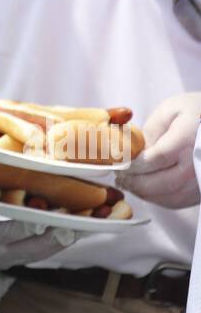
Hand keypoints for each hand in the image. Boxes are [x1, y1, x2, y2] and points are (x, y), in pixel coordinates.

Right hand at [0, 184, 78, 270]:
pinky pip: (38, 252)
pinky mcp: (11, 259)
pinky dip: (57, 240)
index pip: (5, 231)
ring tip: (88, 223)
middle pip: (30, 249)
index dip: (28, 224)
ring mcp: (3, 259)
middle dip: (55, 236)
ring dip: (63, 239)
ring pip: (39, 253)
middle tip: (79, 222)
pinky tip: (76, 226)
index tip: (48, 215)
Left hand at [124, 92, 200, 209]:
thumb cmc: (194, 112)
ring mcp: (200, 179)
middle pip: (161, 182)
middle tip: (119, 175)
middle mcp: (197, 163)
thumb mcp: (170, 110)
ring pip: (167, 196)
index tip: (119, 164)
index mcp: (188, 138)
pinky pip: (176, 201)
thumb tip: (132, 152)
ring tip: (128, 182)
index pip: (158, 158)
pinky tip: (145, 188)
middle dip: (134, 182)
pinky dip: (156, 198)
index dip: (135, 165)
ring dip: (143, 193)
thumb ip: (150, 131)